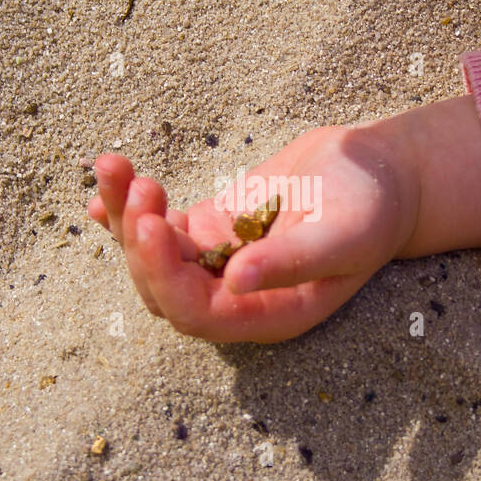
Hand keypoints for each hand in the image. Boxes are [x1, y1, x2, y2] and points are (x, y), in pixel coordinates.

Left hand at [87, 124, 418, 342]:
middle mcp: (235, 300)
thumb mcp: (345, 234)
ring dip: (126, 215)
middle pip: (162, 288)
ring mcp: (216, 264)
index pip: (198, 314)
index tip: (152, 225)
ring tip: (113, 166)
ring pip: (152, 256)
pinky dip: (126, 210)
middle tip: (141, 186)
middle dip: (140, 241)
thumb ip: (294, 261)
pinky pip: (158, 229)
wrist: (376, 174)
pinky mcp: (208, 231)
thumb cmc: (372, 208)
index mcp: (268, 315)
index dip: (166, 277)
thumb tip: (234, 282)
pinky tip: (104, 187)